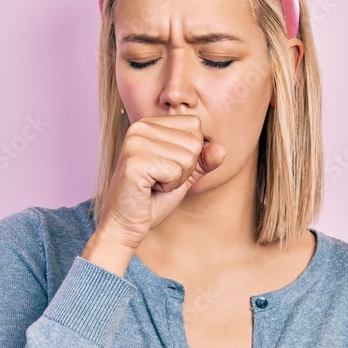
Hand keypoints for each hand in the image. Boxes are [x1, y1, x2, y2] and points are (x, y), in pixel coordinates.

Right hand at [98, 114, 225, 247]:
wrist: (125, 224)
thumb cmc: (153, 199)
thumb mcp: (184, 176)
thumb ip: (203, 161)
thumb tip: (222, 150)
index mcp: (149, 124)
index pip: (195, 124)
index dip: (191, 153)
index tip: (167, 168)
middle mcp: (140, 127)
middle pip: (194, 142)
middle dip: (185, 169)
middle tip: (160, 180)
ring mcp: (136, 142)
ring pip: (188, 158)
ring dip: (177, 179)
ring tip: (154, 184)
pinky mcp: (135, 161)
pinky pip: (175, 171)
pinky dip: (169, 186)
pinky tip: (149, 189)